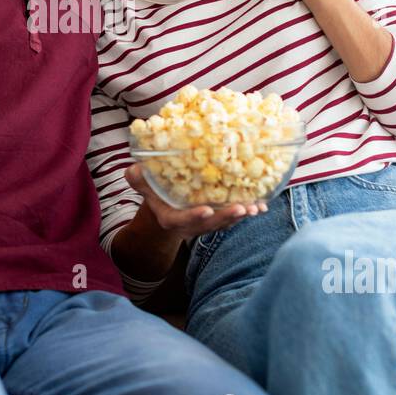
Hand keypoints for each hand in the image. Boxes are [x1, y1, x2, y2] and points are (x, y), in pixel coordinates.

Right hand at [125, 163, 266, 242]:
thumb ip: (140, 180)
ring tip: (255, 208)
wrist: (166, 207)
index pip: (182, 221)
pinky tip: (262, 206)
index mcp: (171, 218)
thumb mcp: (144, 185)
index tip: (206, 210)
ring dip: (240, 216)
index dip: (194, 217)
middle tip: (241, 208)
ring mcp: (206, 224)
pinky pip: (234, 218)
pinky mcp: (218, 219)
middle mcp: (190, 225)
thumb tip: (133, 169)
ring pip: (225, 223)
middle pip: (209, 225)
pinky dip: (247, 212)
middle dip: (226, 218)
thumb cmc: (156, 192)